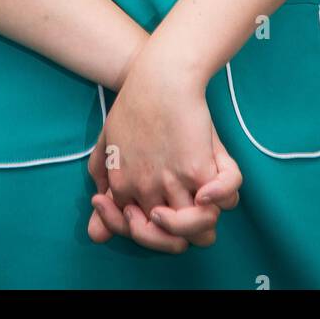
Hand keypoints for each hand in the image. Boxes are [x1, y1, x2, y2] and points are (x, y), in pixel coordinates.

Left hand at [86, 45, 241, 252]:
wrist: (159, 76)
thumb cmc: (134, 104)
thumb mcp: (107, 142)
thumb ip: (101, 178)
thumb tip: (96, 232)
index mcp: (122, 185)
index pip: (133, 232)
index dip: (142, 230)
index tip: (144, 208)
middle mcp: (146, 189)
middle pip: (168, 242)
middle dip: (173, 235)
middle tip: (172, 210)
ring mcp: (173, 181)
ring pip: (199, 231)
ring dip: (199, 222)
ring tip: (196, 199)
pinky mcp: (198, 168)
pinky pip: (224, 201)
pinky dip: (221, 197)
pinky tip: (209, 187)